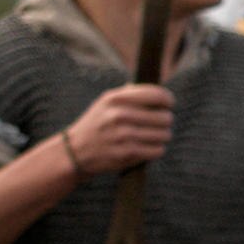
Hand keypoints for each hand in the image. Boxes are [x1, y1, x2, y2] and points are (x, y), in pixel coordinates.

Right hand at [56, 87, 174, 176]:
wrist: (75, 151)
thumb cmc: (97, 123)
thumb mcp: (106, 102)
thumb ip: (130, 93)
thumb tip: (159, 90)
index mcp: (115, 98)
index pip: (158, 95)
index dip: (168, 100)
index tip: (168, 104)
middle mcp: (119, 115)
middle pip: (165, 117)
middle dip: (165, 121)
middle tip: (157, 124)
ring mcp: (123, 135)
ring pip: (164, 134)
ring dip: (161, 137)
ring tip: (150, 136)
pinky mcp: (126, 153)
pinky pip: (158, 150)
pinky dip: (156, 149)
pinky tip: (146, 147)